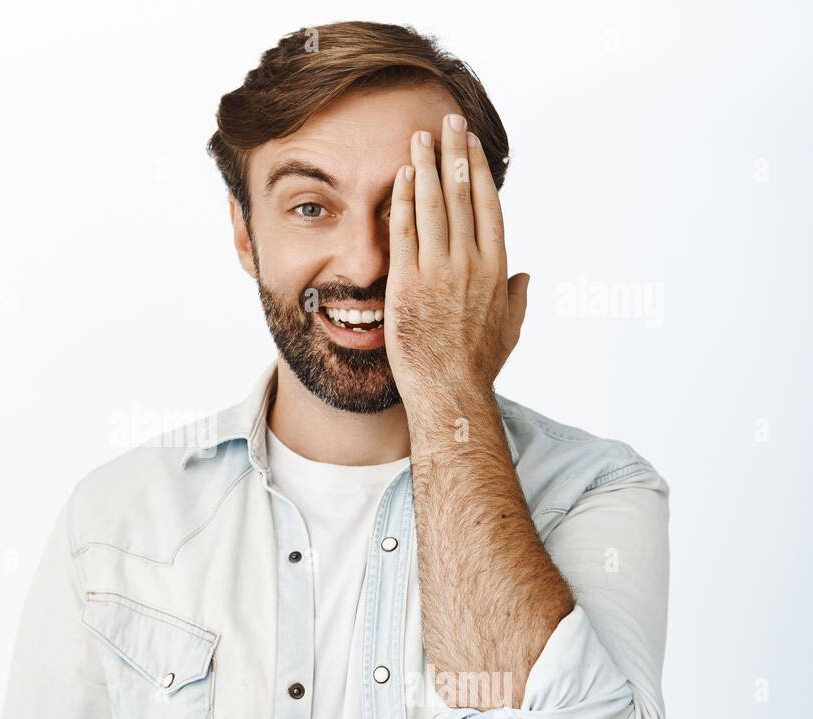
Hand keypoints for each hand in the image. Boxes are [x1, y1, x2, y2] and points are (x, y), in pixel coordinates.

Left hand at [384, 113, 528, 407]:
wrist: (449, 391)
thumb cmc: (478, 365)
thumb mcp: (509, 328)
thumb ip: (517, 298)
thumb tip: (525, 277)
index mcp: (497, 267)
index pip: (487, 205)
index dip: (477, 170)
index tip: (470, 144)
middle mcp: (470, 262)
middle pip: (461, 193)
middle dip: (454, 152)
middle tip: (447, 120)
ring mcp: (438, 270)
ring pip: (432, 204)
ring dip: (425, 165)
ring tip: (420, 137)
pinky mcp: (407, 282)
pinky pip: (405, 231)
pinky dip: (402, 200)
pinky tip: (400, 176)